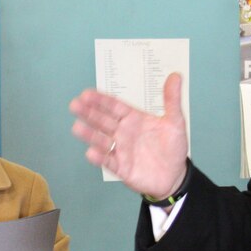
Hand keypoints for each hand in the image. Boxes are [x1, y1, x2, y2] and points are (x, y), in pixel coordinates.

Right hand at [70, 72, 188, 198]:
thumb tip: (176, 75)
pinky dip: (100, 158)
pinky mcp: (121, 167)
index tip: (86, 94)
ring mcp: (121, 150)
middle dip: (89, 113)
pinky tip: (91, 153)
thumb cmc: (173, 147)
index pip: (114, 106)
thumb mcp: (175, 121)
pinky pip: (109, 162)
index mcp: (133, 119)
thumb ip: (172, 100)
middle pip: (103, 121)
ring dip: (89, 134)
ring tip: (76, 128)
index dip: (101, 100)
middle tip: (75, 105)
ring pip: (102, 140)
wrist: (175, 176)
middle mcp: (123, 133)